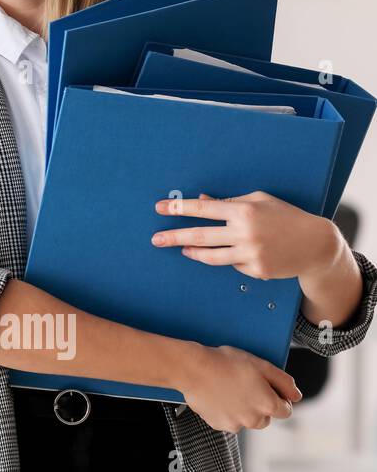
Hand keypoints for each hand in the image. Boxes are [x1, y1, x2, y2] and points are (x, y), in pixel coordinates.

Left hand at [151, 191, 342, 281]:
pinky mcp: (256, 271)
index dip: (178, 208)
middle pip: (199, 237)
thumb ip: (229, 202)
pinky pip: (233, 265)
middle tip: (155, 239)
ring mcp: (250, 255)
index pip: (202, 209)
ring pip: (211, 257)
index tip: (159, 207)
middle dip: (173, 237)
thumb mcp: (259, 201)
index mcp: (244, 211)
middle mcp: (244, 234)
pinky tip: (238, 253)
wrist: (316, 245)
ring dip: (192, 253)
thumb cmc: (286, 216)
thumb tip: (202, 200)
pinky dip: (230, 258)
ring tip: (182, 250)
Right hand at [173, 341, 300, 433]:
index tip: (266, 388)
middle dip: (260, 405)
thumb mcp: (261, 365)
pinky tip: (218, 396)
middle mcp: (254, 419)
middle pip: (266, 418)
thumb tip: (296, 396)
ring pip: (247, 420)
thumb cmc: (225, 363)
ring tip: (229, 390)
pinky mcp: (218, 424)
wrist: (192, 369)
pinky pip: (228, 421)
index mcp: (268, 405)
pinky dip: (226, 412)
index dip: (278, 398)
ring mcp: (235, 424)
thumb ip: (285, 382)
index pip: (285, 410)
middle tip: (245, 387)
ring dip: (243, 410)